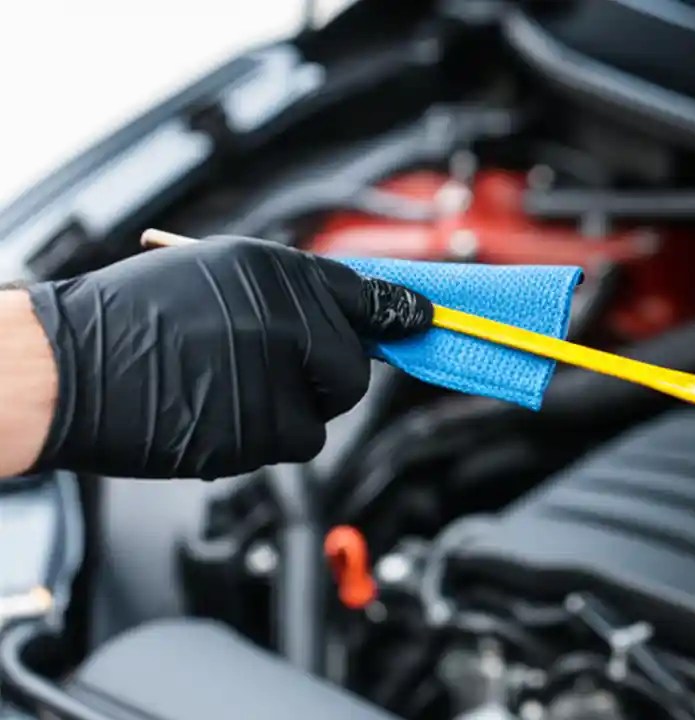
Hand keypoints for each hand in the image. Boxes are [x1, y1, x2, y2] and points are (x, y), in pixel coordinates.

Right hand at [26, 236, 431, 478]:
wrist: (70, 366)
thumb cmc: (130, 316)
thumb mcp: (215, 274)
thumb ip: (289, 295)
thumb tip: (345, 318)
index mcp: (278, 274)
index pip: (366, 297)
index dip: (397, 316)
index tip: (420, 323)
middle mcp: (290, 321)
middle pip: (351, 370)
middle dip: (324, 380)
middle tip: (273, 375)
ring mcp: (277, 379)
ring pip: (320, 415)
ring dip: (289, 412)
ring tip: (224, 390)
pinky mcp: (260, 433)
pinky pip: (288, 444)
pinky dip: (261, 438)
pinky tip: (214, 416)